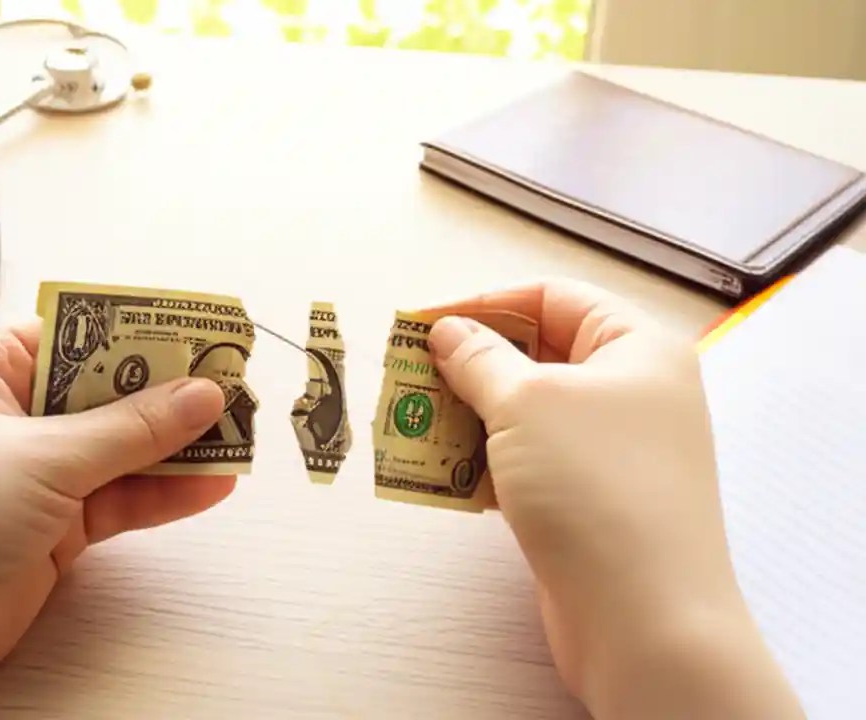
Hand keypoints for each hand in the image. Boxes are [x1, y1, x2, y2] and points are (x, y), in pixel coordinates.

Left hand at [0, 321, 234, 708]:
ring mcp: (34, 474)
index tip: (203, 336)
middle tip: (237, 390)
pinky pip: (118, 499)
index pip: (77, 334)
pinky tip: (211, 488)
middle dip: (170, 395)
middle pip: (106, 392)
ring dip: (176, 448)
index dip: (141, 334)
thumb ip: (131, 429)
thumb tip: (202, 394)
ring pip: (120, 449)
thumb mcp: (44, 459)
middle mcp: (11, 416)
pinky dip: (162, 494)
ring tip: (240, 441)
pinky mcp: (52, 527)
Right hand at [426, 281, 802, 719]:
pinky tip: (444, 475)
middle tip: (407, 376)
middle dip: (468, 365)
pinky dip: (486, 463)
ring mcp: (614, 451)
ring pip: (527, 414)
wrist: (645, 619)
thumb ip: (479, 359)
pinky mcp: (592, 502)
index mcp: (638, 348)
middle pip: (537, 355)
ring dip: (468, 418)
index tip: (423, 323)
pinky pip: (530, 463)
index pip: (553, 298)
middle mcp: (634, 392)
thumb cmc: (597, 490)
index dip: (484, 303)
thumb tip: (449, 332)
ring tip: (413, 426)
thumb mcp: (527, 403)